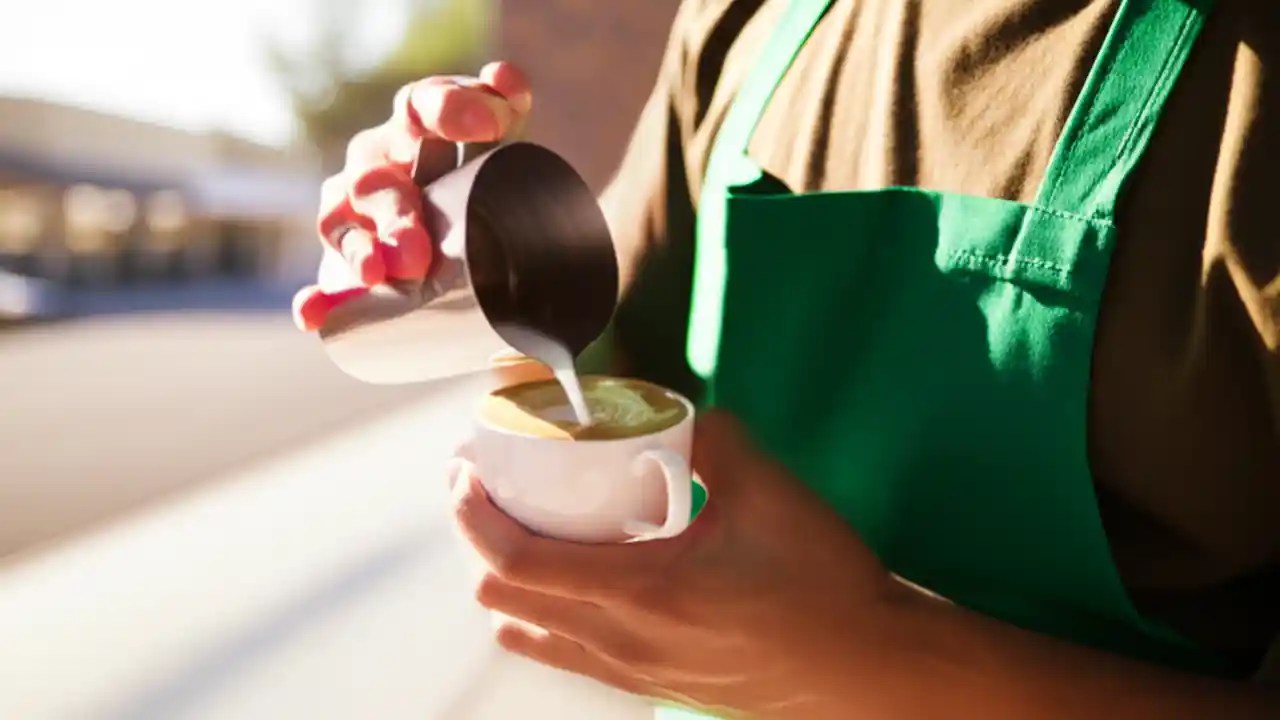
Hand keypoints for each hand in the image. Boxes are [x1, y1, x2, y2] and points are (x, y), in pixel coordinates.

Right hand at [292, 61, 532, 331]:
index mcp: (412, 129)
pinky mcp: (341, 271)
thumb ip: (503, 111)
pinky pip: (324, 287)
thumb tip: (507, 79)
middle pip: (377, 183)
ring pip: (342, 228)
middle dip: (396, 215)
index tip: (487, 124)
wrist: (454, 240)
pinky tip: (312, 315)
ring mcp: (351, 217)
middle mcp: (374, 166)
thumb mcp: (491, 144)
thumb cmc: (474, 179)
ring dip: (358, 252)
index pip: (421, 107)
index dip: (450, 108)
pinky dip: (317, 302)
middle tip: (417, 250)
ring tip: (376, 275)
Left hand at [450, 411, 898, 718]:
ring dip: (509, 578)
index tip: (464, 474)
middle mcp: (620, 641)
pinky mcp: (651, 685)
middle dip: (480, 540)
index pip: (518, 563)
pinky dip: (544, 614)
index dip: (474, 517)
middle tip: (490, 489)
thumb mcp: (771, 495)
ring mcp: (632, 671)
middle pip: (504, 600)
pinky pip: (568, 654)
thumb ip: (716, 440)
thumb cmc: (822, 584)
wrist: (866, 668)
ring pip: (530, 632)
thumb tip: (682, 413)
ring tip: (527, 529)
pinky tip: (573, 580)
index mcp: (640, 591)